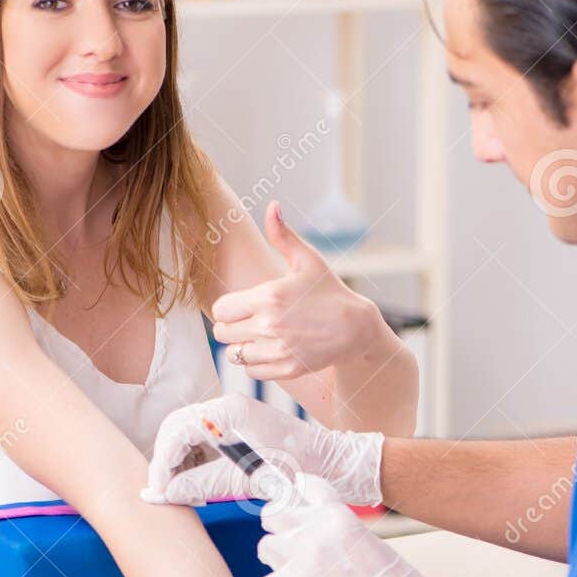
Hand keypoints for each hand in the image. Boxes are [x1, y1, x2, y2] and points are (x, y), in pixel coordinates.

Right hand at [143, 393, 382, 505]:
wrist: (328, 461)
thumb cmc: (298, 467)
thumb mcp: (250, 479)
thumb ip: (205, 484)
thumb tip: (168, 493)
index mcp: (230, 410)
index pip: (178, 429)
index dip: (163, 461)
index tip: (158, 489)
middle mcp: (226, 407)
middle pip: (177, 428)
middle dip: (166, 461)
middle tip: (165, 493)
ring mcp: (229, 415)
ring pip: (185, 435)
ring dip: (178, 463)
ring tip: (182, 492)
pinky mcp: (234, 427)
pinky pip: (201, 441)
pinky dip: (192, 462)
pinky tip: (196, 484)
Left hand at [212, 202, 382, 382]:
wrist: (356, 328)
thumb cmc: (329, 291)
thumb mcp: (308, 260)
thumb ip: (282, 235)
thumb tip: (272, 206)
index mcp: (268, 296)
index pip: (220, 310)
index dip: (228, 307)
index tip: (242, 306)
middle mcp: (269, 325)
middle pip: (222, 333)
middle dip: (232, 326)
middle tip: (250, 320)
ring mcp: (277, 350)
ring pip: (235, 353)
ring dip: (243, 345)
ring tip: (261, 335)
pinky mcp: (286, 369)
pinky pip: (251, 371)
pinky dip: (255, 363)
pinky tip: (271, 349)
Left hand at [258, 475, 458, 576]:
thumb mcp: (373, 544)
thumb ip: (343, 533)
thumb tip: (326, 536)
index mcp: (338, 517)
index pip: (306, 487)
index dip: (299, 493)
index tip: (294, 498)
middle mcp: (314, 534)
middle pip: (274, 514)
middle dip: (279, 526)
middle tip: (288, 540)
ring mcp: (298, 564)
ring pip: (266, 548)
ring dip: (277, 558)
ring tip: (295, 573)